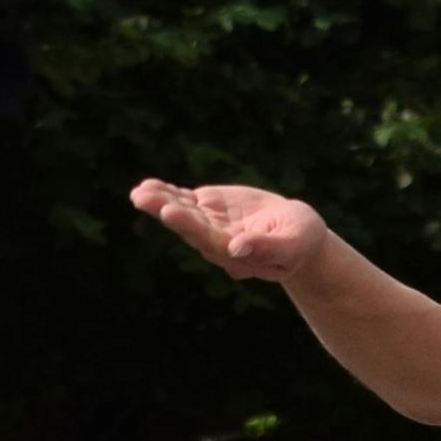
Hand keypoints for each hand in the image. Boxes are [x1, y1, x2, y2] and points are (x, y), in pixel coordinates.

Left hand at [129, 178, 332, 285]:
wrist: (296, 234)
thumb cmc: (300, 241)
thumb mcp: (293, 243)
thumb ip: (267, 248)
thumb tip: (236, 248)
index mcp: (236, 254)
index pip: (208, 240)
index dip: (189, 225)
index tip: (171, 212)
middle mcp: (216, 242)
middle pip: (188, 226)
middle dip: (166, 210)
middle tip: (143, 198)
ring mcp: (209, 225)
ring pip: (181, 212)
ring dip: (159, 201)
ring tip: (139, 191)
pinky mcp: (208, 209)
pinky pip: (184, 200)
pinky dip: (166, 193)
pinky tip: (147, 186)